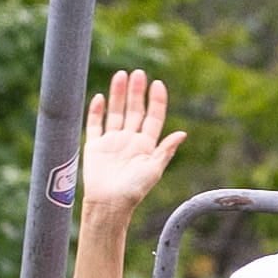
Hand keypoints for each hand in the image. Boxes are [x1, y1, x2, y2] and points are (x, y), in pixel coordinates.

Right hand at [73, 66, 181, 214]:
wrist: (109, 204)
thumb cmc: (134, 190)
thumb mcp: (154, 169)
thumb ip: (165, 150)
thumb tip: (182, 133)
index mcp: (146, 144)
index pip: (153, 117)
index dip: (156, 101)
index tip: (157, 84)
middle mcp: (130, 139)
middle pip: (134, 110)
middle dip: (136, 92)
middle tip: (138, 73)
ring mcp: (112, 141)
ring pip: (115, 112)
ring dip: (118, 95)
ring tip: (121, 75)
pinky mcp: (95, 146)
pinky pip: (95, 124)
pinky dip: (96, 111)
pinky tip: (100, 97)